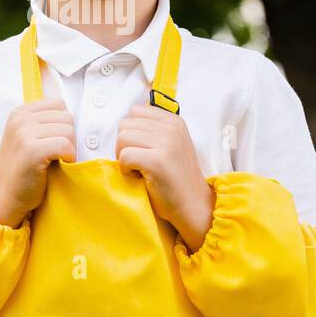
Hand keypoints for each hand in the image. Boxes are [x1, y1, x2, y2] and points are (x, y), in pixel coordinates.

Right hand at [0, 98, 75, 228]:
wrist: (5, 197)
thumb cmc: (23, 169)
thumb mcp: (28, 137)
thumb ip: (45, 122)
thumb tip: (75, 113)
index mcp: (20, 112)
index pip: (59, 104)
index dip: (63, 123)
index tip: (55, 141)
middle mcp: (20, 119)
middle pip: (67, 116)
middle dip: (68, 136)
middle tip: (57, 154)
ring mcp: (24, 134)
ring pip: (69, 130)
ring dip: (70, 148)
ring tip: (57, 160)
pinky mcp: (31, 150)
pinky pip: (65, 145)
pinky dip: (69, 157)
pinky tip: (60, 165)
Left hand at [115, 103, 214, 249]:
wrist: (194, 205)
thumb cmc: (176, 178)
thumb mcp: (171, 144)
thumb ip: (153, 129)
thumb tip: (125, 122)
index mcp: (174, 121)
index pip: (134, 111)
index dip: (132, 132)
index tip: (144, 149)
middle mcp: (171, 128)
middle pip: (125, 124)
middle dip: (125, 145)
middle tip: (140, 162)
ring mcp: (166, 143)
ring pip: (122, 138)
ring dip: (124, 156)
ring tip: (141, 169)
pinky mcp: (157, 161)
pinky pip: (124, 156)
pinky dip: (126, 169)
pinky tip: (141, 176)